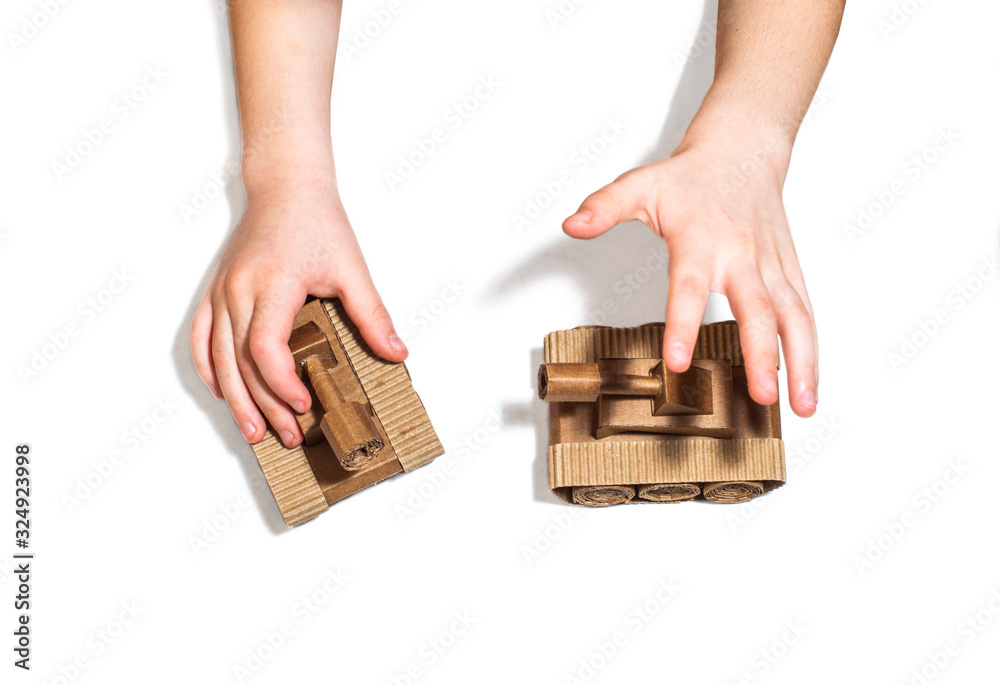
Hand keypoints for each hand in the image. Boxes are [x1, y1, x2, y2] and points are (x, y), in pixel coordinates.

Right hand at [190, 177, 406, 446]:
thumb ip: (372, 314)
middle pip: (241, 362)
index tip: (305, 404)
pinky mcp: (216, 291)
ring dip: (234, 398)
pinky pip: (201, 336)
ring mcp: (223, 291)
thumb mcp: (353, 268)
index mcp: (273, 284)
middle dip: (263, 405)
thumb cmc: (318, 222)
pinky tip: (222, 392)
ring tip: (252, 431)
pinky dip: (208, 368)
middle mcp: (240, 290)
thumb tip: (396, 353)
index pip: (266, 347)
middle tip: (286, 435)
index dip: (282, 383)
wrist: (286, 187)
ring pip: (218, 356)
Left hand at [562, 128, 817, 417]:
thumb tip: (572, 224)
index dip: (684, 324)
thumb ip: (604, 207)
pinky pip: (805, 314)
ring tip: (801, 406)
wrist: (743, 150)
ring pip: (794, 317)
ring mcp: (771, 266)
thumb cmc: (691, 176)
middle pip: (757, 309)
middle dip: (760, 355)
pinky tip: (807, 386)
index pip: (690, 287)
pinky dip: (810, 350)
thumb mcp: (640, 185)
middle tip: (761, 397)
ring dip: (801, 363)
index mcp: (701, 240)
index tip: (679, 362)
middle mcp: (741, 255)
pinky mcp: (789, 271)